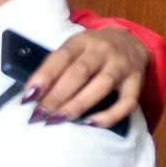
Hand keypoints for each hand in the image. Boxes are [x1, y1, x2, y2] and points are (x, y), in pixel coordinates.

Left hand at [25, 27, 147, 128]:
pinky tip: (90, 125)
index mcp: (82, 41)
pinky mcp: (137, 82)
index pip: (61, 56)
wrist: (129, 41)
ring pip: (101, 85)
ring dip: (77, 105)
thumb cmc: (91, 52)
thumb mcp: (73, 50)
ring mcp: (122, 65)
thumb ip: (55, 68)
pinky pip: (127, 102)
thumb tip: (31, 95)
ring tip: (58, 120)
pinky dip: (109, 116)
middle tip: (39, 115)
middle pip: (80, 72)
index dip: (44, 76)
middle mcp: (103, 50)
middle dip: (57, 95)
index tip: (28, 97)